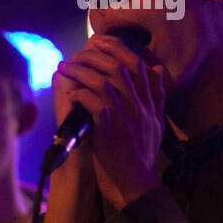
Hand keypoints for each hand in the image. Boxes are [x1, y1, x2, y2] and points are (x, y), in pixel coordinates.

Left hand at [56, 33, 164, 209]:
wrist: (134, 181)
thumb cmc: (141, 152)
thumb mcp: (156, 121)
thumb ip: (157, 94)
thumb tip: (157, 66)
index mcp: (149, 102)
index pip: (137, 64)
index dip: (117, 47)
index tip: (99, 41)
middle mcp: (139, 106)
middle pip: (118, 67)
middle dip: (94, 56)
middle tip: (77, 56)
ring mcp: (124, 116)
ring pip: (103, 81)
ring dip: (81, 71)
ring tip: (66, 68)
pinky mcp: (109, 129)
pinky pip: (94, 102)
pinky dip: (81, 93)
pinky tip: (70, 92)